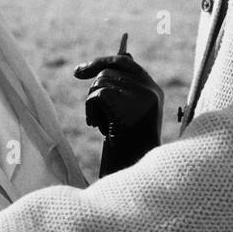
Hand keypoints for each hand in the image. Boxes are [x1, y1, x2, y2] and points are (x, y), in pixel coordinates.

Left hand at [75, 48, 162, 174]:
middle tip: (79, 80)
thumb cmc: (127, 148)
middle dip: (92, 80)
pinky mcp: (126, 103)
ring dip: (92, 102)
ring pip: (101, 81)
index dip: (103, 61)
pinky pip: (97, 94)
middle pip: (111, 70)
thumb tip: (107, 62)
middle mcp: (150, 90)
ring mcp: (140, 96)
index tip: (81, 70)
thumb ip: (122, 89)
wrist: (132, 170)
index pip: (126, 63)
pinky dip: (91, 110)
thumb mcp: (126, 115)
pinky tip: (97, 127)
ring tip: (99, 124)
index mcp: (153, 91)